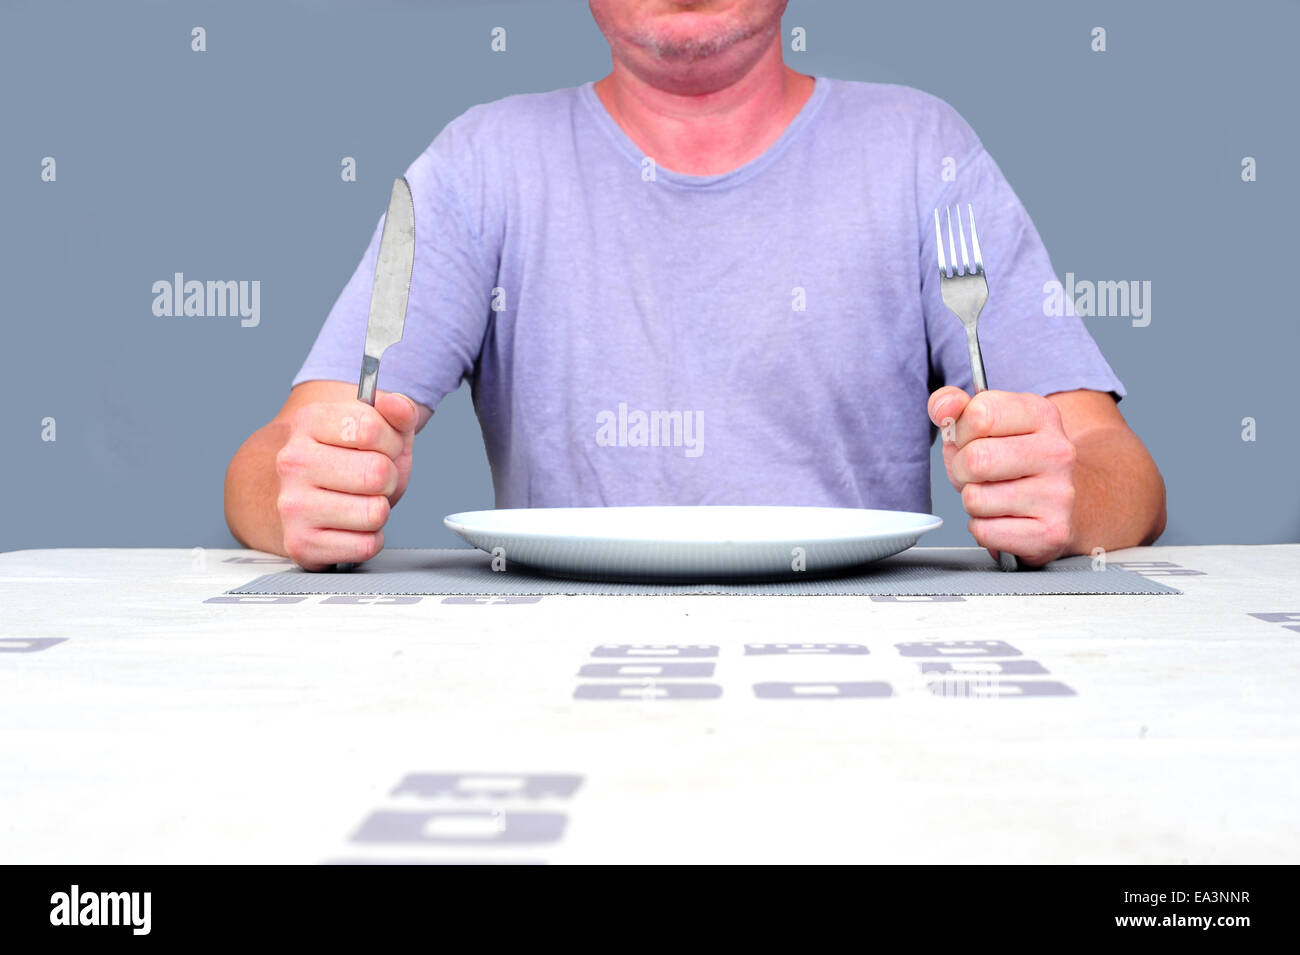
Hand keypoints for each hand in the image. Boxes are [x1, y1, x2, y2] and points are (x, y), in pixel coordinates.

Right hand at [274, 391, 419, 570]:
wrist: (303, 496)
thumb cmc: (346, 461)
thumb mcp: (377, 429)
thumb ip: (397, 412)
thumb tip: (399, 406)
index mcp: (309, 423)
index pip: (370, 428)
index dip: (390, 441)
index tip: (381, 447)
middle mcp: (293, 462)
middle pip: (377, 473)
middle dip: (388, 478)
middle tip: (372, 479)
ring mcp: (293, 505)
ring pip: (374, 513)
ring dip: (379, 510)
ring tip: (360, 501)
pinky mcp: (301, 543)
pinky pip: (366, 545)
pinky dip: (370, 538)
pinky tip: (352, 526)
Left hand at [927, 386, 1078, 566]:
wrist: (1059, 503)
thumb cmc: (1011, 463)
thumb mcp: (982, 425)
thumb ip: (954, 406)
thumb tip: (943, 405)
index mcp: (1041, 415)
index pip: (980, 414)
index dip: (962, 431)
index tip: (974, 438)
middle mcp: (1057, 451)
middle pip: (975, 460)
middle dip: (962, 470)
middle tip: (980, 474)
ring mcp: (1058, 494)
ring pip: (975, 499)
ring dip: (973, 501)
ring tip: (995, 495)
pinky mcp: (1052, 532)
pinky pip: (984, 531)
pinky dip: (983, 528)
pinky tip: (1004, 518)